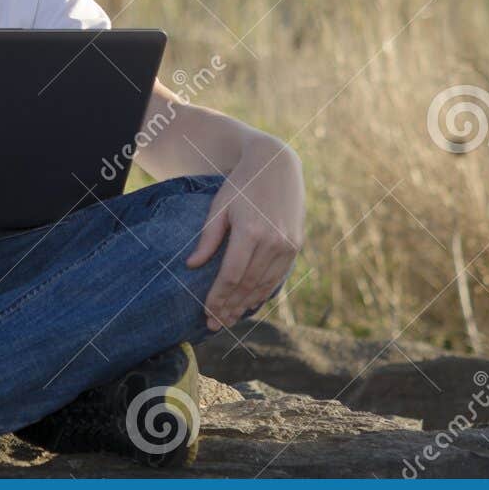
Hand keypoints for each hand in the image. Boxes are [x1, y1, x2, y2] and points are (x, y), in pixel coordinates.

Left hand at [185, 141, 303, 330]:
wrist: (276, 164)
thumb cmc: (241, 184)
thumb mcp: (219, 206)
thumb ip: (208, 238)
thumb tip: (192, 266)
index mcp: (250, 230)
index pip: (232, 276)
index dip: (218, 298)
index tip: (206, 313)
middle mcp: (272, 241)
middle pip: (248, 285)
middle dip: (229, 308)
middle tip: (213, 325)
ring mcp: (287, 244)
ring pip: (264, 285)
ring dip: (245, 305)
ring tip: (228, 319)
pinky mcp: (296, 245)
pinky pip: (278, 277)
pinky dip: (263, 292)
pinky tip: (249, 303)